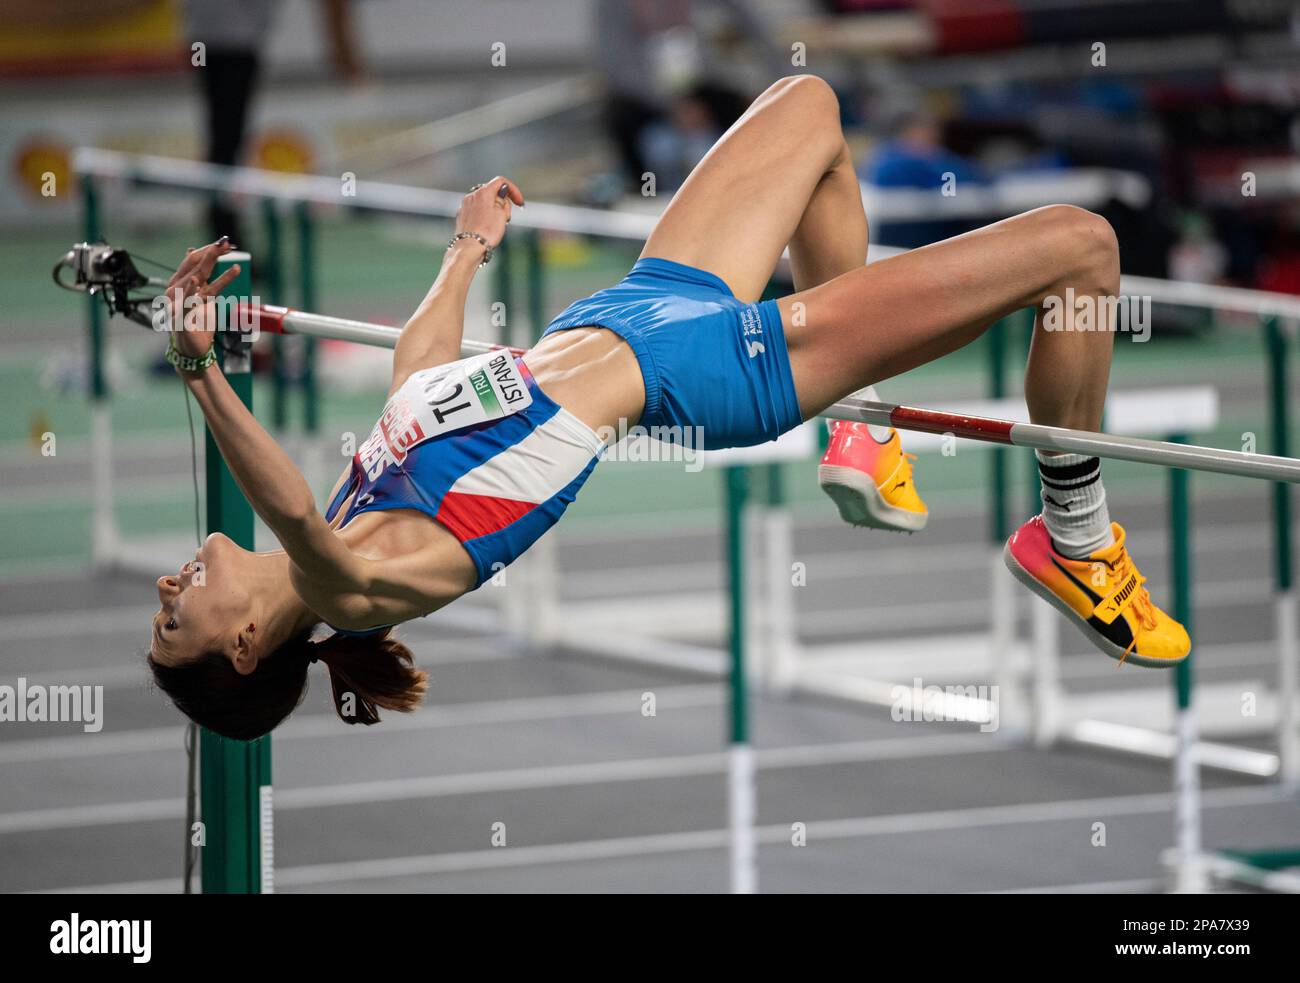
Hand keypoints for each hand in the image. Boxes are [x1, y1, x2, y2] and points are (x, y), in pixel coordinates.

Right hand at [162, 239, 241, 356]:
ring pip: (194, 280)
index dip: (209, 251)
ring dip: (208, 265)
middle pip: (195, 266)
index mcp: (180, 283)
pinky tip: (197, 281)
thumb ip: (201, 276)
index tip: (226, 243)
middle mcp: (176, 289)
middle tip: (226, 243)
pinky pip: (186, 302)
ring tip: (219, 253)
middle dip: (211, 253)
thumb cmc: (198, 322)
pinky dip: (191, 291)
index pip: (194, 261)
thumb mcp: (202, 295)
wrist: (193, 348)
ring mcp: (177, 302)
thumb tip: (192, 250)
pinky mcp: (180, 316)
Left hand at [453, 177, 523, 252]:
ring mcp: (465, 205)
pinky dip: (484, 215)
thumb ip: (503, 201)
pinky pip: (476, 210)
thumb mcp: (503, 214)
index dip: (513, 190)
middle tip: (507, 217)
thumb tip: (501, 195)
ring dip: (493, 209)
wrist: (469, 248)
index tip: (519, 203)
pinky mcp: (461, 215)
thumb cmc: (487, 232)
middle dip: (503, 202)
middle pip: (492, 192)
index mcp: (483, 192)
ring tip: (497, 224)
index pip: (501, 182)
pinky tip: (486, 228)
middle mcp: (472, 195)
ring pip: (484, 202)